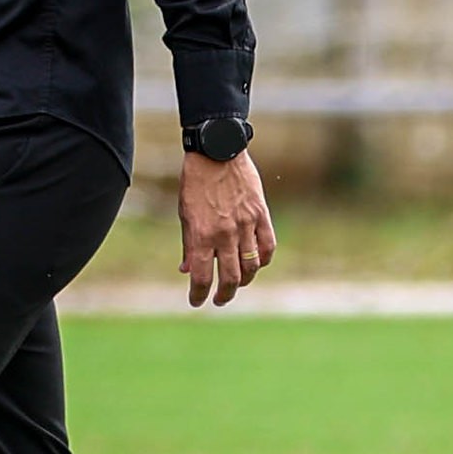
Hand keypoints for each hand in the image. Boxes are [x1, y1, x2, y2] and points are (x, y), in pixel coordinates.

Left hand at [178, 149, 276, 307]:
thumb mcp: (185, 213)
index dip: (198, 294)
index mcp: (201, 234)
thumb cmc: (195, 182)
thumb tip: (187, 270)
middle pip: (231, 278)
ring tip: (237, 283)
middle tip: (219, 299)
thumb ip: (189, 244)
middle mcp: (225, 233)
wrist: (217, 152)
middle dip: (224, 294)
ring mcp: (246, 224)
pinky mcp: (261, 215)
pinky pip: (267, 247)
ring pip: (252, 266)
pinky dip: (262, 260)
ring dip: (244, 281)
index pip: (202, 276)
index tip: (196, 301)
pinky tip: (255, 264)